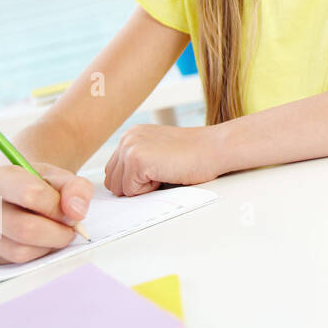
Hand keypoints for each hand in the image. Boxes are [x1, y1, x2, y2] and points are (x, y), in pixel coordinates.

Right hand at [0, 161, 92, 263]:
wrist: (15, 197)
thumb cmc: (39, 187)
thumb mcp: (61, 178)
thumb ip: (76, 189)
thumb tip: (76, 213)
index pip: (31, 194)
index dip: (59, 207)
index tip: (72, 212)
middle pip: (26, 229)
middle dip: (58, 233)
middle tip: (69, 229)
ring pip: (21, 251)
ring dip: (48, 246)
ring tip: (52, 233)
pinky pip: (15, 264)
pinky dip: (35, 255)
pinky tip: (36, 242)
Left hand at [104, 124, 220, 196]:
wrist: (215, 148)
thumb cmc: (194, 156)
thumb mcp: (159, 152)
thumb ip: (138, 163)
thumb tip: (120, 187)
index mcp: (131, 135)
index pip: (113, 172)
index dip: (135, 181)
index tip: (158, 171)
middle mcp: (127, 138)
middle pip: (112, 181)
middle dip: (136, 186)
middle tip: (163, 171)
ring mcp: (130, 147)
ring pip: (119, 188)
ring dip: (142, 188)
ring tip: (165, 171)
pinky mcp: (136, 159)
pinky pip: (131, 191)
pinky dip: (150, 190)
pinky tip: (167, 173)